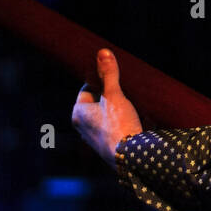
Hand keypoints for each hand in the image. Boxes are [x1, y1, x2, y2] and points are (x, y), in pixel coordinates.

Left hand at [71, 49, 142, 167]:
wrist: (131, 158)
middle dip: (109, 95)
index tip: (113, 76)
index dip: (101, 80)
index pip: (87, 88)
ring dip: (116, 109)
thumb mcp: (114, 95)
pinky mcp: (105, 146)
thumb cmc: (118, 125)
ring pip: (104, 116)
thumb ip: (109, 74)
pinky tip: (132, 121)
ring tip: (130, 104)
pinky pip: (111, 128)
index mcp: (78, 113)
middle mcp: (81, 126)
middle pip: (96, 102)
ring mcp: (93, 138)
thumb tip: (103, 52)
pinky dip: (119, 122)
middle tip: (124, 89)